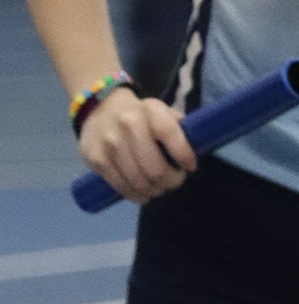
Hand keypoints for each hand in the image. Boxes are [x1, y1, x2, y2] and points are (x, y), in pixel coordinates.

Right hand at [78, 88, 195, 204]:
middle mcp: (128, 125)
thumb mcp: (161, 110)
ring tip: (160, 189)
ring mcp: (109, 143)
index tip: (191, 167)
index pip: (169, 133)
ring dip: (154, 190)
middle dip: (170, 180)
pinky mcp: (95, 159)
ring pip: (137, 180)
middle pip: (154, 166)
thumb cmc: (140, 114)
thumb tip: (197, 149)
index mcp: (150, 110)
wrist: (99, 108)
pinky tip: (144, 195)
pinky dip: (135, 195)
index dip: (183, 154)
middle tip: (176, 182)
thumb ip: (178, 127)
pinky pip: (119, 185)